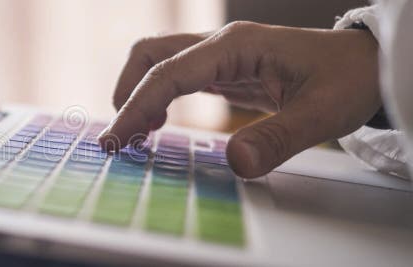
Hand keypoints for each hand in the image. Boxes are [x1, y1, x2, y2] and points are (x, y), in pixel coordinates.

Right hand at [99, 21, 380, 177]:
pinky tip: (156, 123)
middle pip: (150, 55)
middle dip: (126, 94)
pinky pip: (175, 76)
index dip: (135, 105)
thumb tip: (235, 164)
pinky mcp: (222, 68)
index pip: (168, 73)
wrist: (366, 64)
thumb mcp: (322, 113)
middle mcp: (220, 44)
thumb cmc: (348, 80)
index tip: (116, 139)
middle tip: (119, 140)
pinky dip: (155, 97)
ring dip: (137, 94)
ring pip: (157, 62)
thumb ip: (278, 138)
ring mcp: (219, 54)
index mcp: (236, 46)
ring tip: (136, 136)